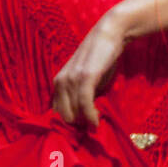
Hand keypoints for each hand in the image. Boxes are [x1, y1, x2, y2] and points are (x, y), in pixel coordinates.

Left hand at [52, 10, 127, 127]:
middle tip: (90, 131)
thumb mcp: (90, 81)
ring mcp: (71, 80)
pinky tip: (96, 123)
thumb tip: (85, 118)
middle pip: (62, 115)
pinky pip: (83, 104)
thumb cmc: (102, 58)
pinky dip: (90, 117)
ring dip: (84, 124)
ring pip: (72, 112)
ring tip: (95, 127)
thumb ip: (84, 96)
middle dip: (75, 126)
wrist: (110, 35)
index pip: (56, 112)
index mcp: (58, 83)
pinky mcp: (84, 78)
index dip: (69, 123)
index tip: (82, 131)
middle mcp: (60, 82)